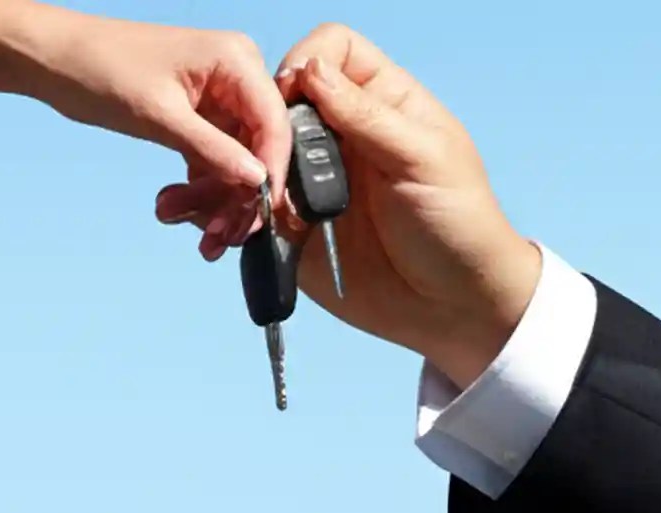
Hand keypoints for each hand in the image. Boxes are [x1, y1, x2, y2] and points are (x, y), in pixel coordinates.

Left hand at [17, 5, 290, 222]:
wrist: (53, 59)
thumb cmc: (100, 68)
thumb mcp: (160, 116)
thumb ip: (213, 149)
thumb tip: (259, 181)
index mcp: (236, 60)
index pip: (274, 125)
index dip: (272, 173)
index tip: (260, 214)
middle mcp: (236, 77)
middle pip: (259, 150)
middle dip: (238, 197)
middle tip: (220, 238)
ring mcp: (218, 100)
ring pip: (236, 164)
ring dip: (216, 202)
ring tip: (192, 233)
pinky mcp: (199, 119)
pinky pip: (213, 163)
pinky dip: (200, 190)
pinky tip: (174, 210)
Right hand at [154, 24, 541, 388]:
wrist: (454, 309)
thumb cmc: (459, 226)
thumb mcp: (423, 160)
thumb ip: (367, 115)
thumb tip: (310, 69)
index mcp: (380, 105)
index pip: (331, 54)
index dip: (305, 65)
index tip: (292, 100)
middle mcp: (342, 138)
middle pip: (279, 105)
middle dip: (254, 126)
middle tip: (249, 161)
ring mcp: (315, 185)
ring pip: (256, 158)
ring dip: (228, 171)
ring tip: (201, 192)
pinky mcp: (295, 231)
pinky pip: (250, 212)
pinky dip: (223, 214)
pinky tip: (203, 220)